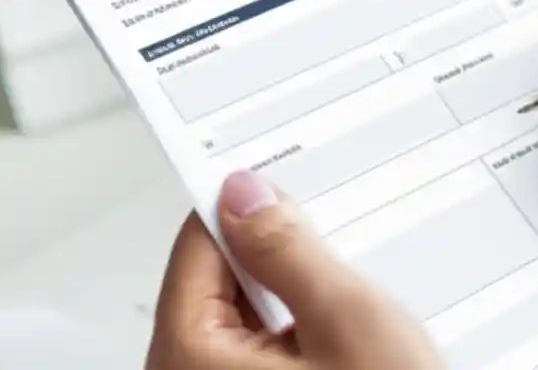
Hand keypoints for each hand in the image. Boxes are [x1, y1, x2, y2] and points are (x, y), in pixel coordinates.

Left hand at [147, 171, 441, 369]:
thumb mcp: (349, 320)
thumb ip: (291, 248)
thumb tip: (247, 196)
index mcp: (187, 359)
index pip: (198, 244)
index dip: (247, 206)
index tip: (283, 185)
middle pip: (217, 282)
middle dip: (278, 260)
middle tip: (336, 262)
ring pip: (243, 319)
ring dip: (295, 301)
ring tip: (349, 318)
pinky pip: (258, 354)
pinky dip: (299, 337)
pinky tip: (345, 349)